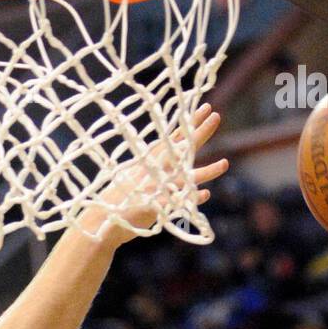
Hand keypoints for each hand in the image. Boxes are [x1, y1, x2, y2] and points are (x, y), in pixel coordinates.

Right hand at [80, 103, 229, 243]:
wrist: (102, 221)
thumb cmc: (120, 200)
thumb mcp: (134, 178)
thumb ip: (149, 168)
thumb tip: (160, 160)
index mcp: (150, 161)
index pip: (173, 138)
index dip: (188, 123)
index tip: (204, 107)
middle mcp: (155, 170)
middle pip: (181, 148)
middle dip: (199, 133)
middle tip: (216, 115)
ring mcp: (156, 187)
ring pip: (186, 176)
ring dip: (206, 171)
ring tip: (225, 164)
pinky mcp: (154, 206)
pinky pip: (177, 201)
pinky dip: (190, 198)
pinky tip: (205, 194)